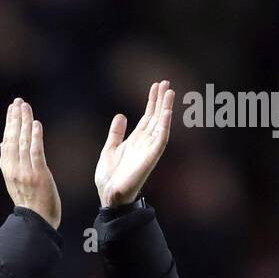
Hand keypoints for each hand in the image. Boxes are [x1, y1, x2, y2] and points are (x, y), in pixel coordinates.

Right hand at [0, 98, 61, 229]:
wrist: (37, 222)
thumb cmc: (29, 203)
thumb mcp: (14, 182)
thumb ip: (9, 162)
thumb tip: (3, 145)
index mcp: (8, 170)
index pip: (7, 142)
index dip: (9, 124)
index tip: (12, 109)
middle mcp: (14, 169)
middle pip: (14, 139)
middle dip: (15, 119)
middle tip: (19, 102)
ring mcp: (26, 172)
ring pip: (24, 143)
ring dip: (25, 123)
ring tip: (26, 107)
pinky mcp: (39, 175)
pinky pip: (36, 153)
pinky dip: (36, 138)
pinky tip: (36, 124)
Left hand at [95, 80, 173, 206]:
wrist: (109, 195)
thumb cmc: (109, 177)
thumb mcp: (109, 149)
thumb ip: (116, 133)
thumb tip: (121, 116)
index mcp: (135, 140)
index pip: (147, 117)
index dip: (152, 101)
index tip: (156, 86)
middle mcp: (144, 143)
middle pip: (156, 117)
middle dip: (161, 100)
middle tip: (166, 82)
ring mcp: (149, 149)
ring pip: (161, 124)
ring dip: (166, 108)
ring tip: (170, 92)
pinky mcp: (151, 158)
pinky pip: (160, 139)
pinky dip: (165, 126)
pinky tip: (167, 112)